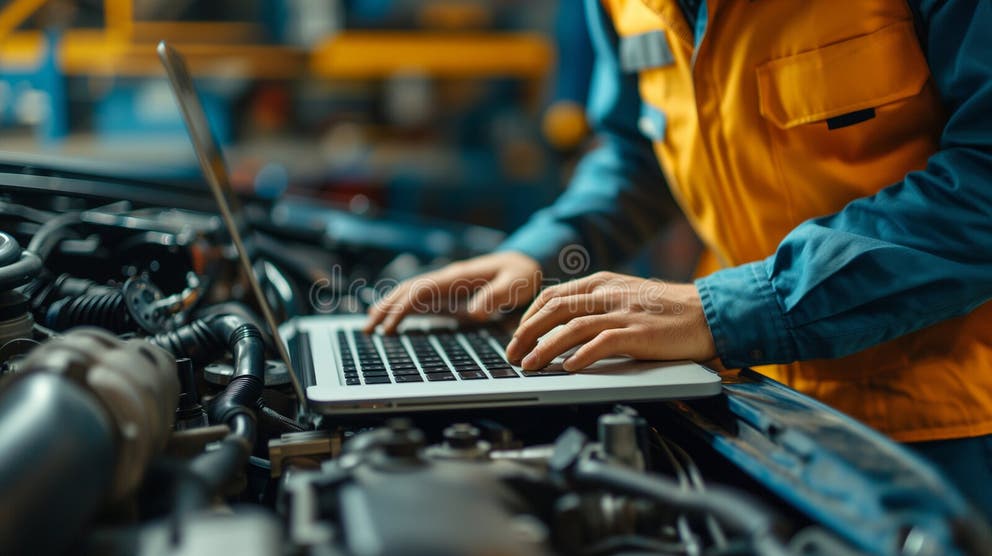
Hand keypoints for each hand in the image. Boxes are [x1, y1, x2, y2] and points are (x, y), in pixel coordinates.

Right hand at [364, 252, 540, 333]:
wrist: (525, 262)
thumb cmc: (520, 273)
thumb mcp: (515, 284)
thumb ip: (496, 296)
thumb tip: (475, 312)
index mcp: (458, 276)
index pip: (422, 291)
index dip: (403, 308)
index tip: (390, 326)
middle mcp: (448, 278)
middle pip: (408, 290)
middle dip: (386, 307)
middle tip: (367, 328)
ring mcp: (447, 284)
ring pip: (410, 292)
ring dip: (389, 306)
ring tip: (370, 325)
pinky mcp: (450, 292)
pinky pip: (421, 299)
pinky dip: (402, 307)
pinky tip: (392, 319)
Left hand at [504, 271, 716, 371]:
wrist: (709, 312)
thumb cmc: (668, 310)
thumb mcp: (626, 296)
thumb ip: (597, 305)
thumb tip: (564, 325)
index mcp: (602, 282)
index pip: (552, 296)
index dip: (528, 317)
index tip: (518, 337)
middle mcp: (608, 293)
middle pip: (554, 310)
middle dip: (526, 333)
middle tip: (513, 355)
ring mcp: (623, 312)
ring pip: (571, 327)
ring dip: (545, 348)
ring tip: (530, 365)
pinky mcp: (638, 333)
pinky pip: (602, 342)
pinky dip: (581, 355)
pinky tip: (567, 367)